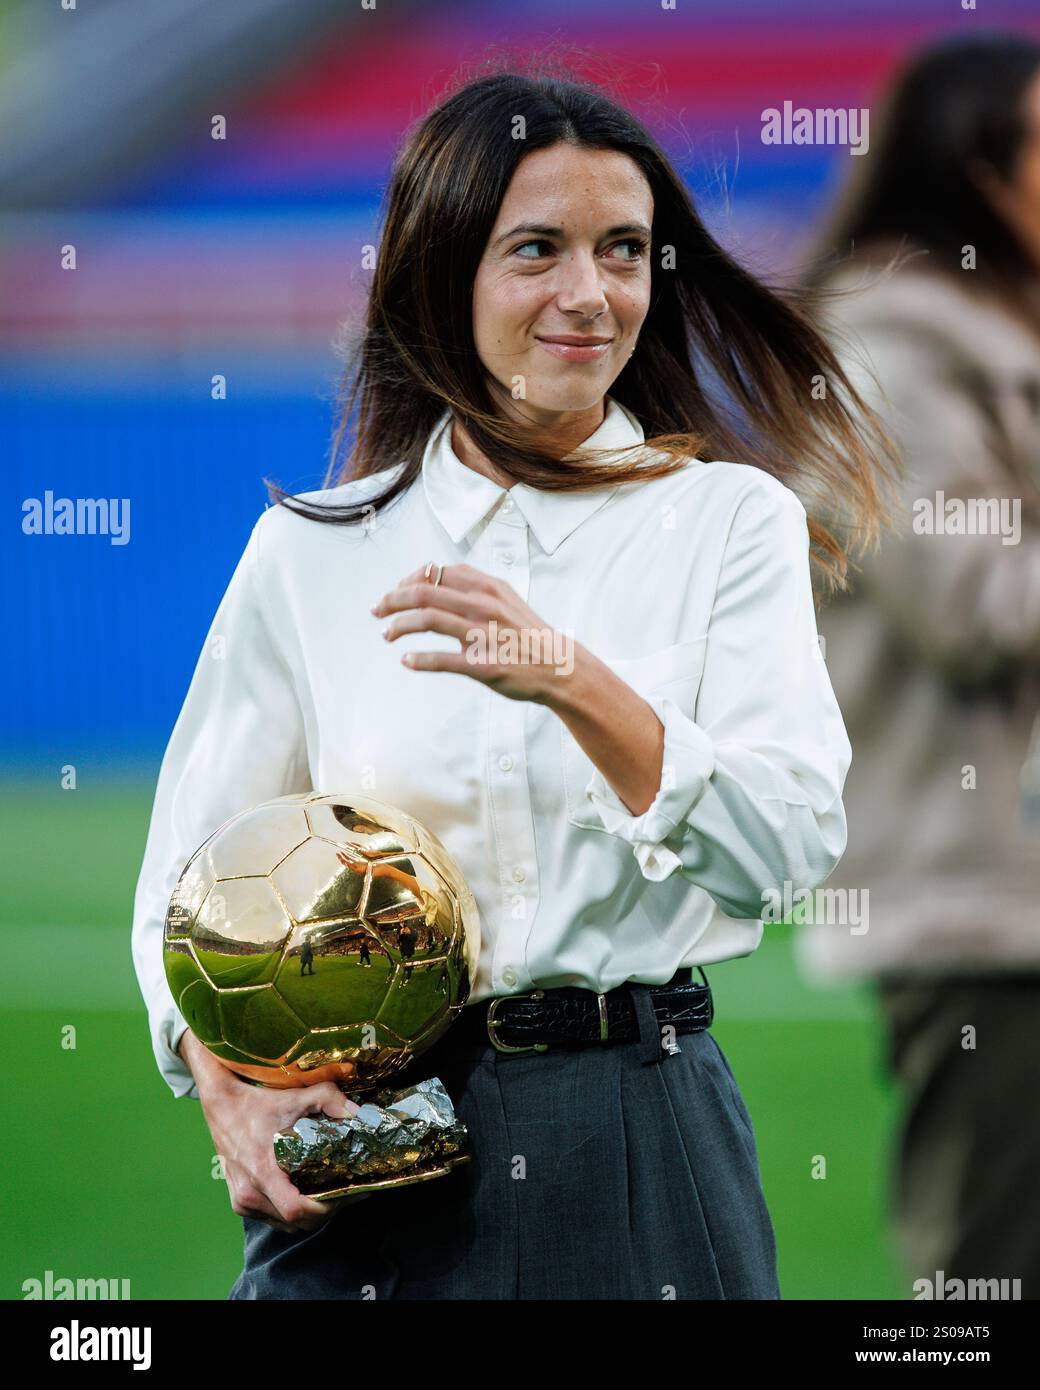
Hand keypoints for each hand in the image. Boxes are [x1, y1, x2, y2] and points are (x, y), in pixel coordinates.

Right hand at [180, 1031, 361, 1233]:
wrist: (221, 1106)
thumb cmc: (257, 1103)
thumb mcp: (295, 1097)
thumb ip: (329, 1099)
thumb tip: (358, 1114)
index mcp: (262, 1172)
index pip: (297, 1210)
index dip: (325, 1207)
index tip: (345, 1193)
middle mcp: (249, 1193)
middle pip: (295, 1222)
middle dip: (323, 1211)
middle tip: (344, 1192)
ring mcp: (242, 1201)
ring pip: (284, 1224)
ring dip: (307, 1215)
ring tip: (327, 1193)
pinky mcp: (238, 1202)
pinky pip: (271, 1218)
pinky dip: (289, 1213)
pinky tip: (303, 1193)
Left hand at [371, 562, 575, 703]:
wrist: (560, 667)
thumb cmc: (527, 634)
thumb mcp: (505, 598)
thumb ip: (473, 588)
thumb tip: (434, 578)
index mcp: (487, 586)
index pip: (435, 572)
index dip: (406, 580)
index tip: (394, 592)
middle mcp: (483, 605)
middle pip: (423, 592)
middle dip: (392, 600)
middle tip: (376, 611)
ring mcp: (483, 634)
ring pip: (427, 620)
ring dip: (398, 626)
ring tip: (386, 635)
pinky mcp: (483, 664)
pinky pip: (442, 659)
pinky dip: (419, 660)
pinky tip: (407, 661)